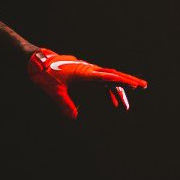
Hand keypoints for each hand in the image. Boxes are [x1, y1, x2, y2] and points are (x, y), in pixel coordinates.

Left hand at [27, 48, 146, 118]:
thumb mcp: (54, 91)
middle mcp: (88, 70)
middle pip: (112, 75)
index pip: (108, 76)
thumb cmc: (45, 75)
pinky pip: (100, 83)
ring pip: (107, 80)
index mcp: (85, 73)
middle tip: (143, 86)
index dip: (123, 81)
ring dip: (117, 91)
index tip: (136, 84)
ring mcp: (86, 71)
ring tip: (126, 107)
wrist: (36, 62)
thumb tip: (73, 117)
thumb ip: (65, 104)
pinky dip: (107, 91)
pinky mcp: (82, 74)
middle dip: (128, 82)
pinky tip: (112, 103)